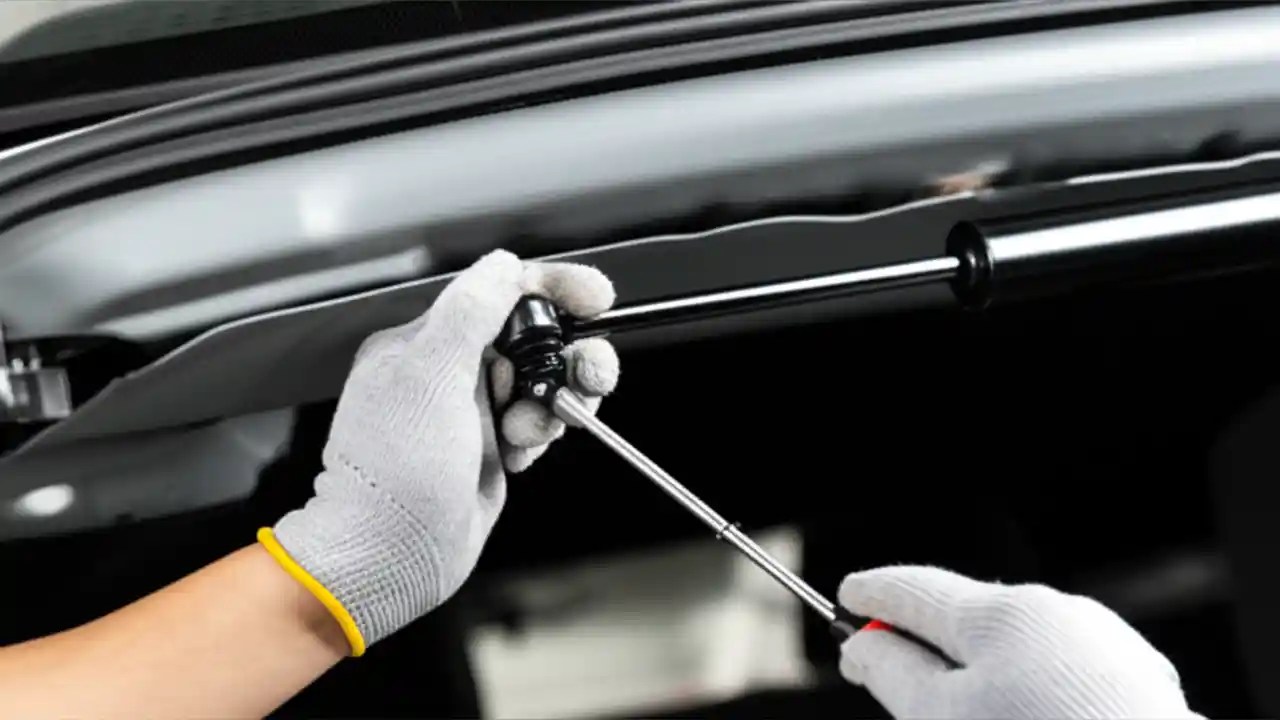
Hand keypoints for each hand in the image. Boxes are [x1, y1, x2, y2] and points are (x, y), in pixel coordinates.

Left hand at [262, 249, 617, 655]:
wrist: (391, 555)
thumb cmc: (395, 472)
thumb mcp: (430, 378)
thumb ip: (468, 313)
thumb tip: (501, 265)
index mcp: (425, 343)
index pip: (499, 294)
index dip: (551, 290)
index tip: (595, 297)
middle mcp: (449, 372)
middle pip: (534, 338)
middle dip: (567, 356)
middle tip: (589, 375)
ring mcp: (472, 411)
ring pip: (543, 382)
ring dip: (553, 404)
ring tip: (527, 433)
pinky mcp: (491, 447)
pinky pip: (540, 422)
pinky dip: (542, 434)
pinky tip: (520, 454)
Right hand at [837, 565, 1198, 718]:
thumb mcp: (941, 718)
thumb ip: (892, 673)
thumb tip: (863, 644)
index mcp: (1003, 612)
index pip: (917, 589)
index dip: (873, 593)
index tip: (846, 596)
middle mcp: (1058, 612)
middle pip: (968, 617)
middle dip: (924, 638)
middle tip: (882, 663)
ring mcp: (1106, 644)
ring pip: (1020, 647)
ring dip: (980, 667)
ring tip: (959, 708)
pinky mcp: (1140, 681)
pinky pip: (1065, 670)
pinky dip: (1030, 686)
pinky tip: (1027, 718)